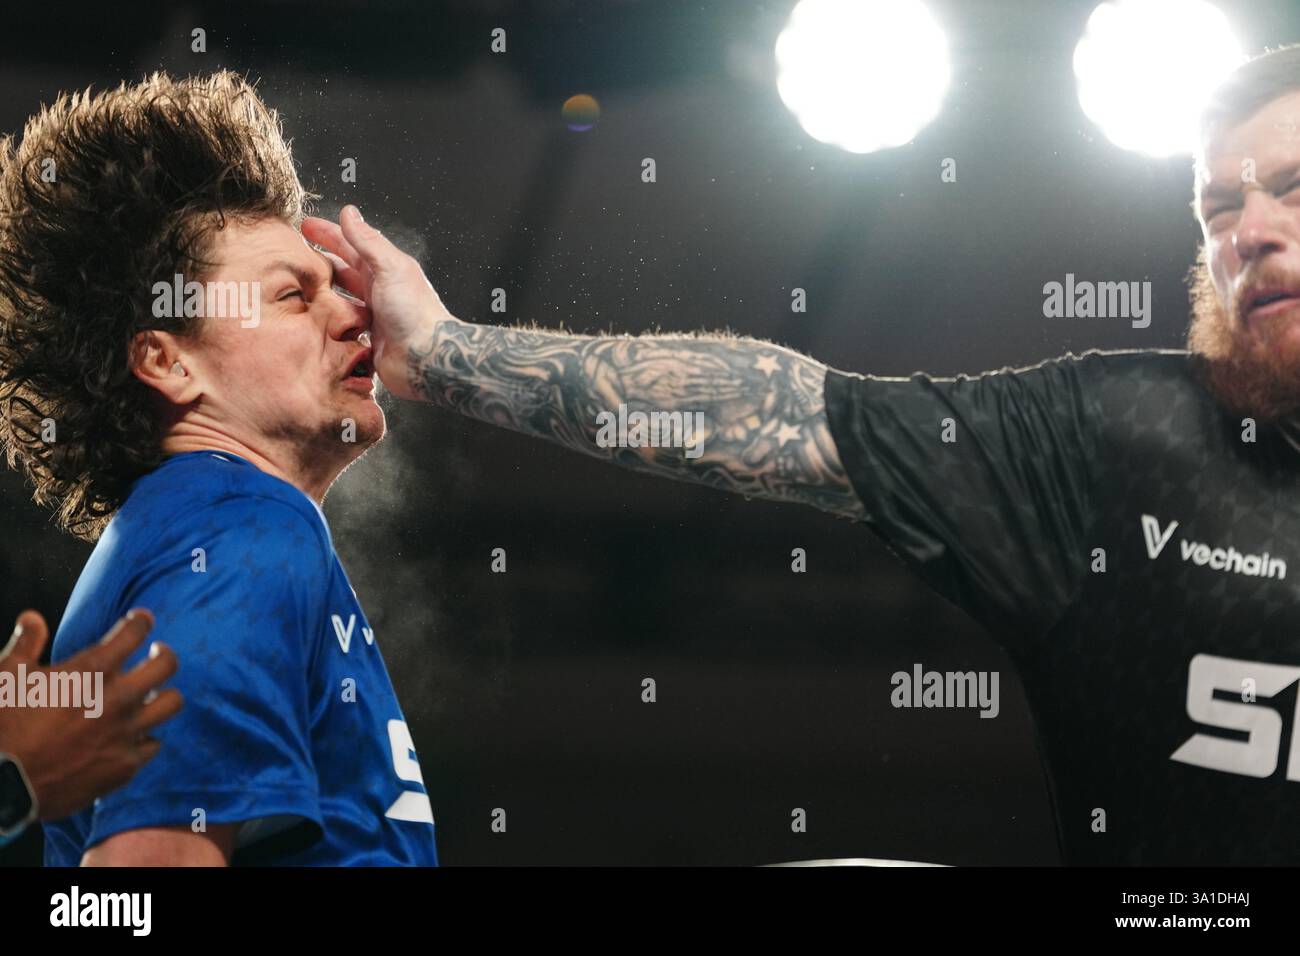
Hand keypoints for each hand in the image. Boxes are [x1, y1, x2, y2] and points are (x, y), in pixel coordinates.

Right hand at [0, 609, 181, 820]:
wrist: (1, 787)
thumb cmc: (2, 726)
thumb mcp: (7, 677)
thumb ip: (26, 644)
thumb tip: (31, 617)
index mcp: (90, 672)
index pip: (134, 632)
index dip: (140, 622)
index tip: (141, 620)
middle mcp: (116, 699)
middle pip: (167, 665)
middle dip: (163, 655)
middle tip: (155, 655)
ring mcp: (125, 733)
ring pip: (171, 703)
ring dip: (162, 696)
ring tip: (150, 696)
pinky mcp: (125, 765)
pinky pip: (152, 743)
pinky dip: (144, 737)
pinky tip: (132, 735)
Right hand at [302, 205, 458, 400]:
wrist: (427, 358)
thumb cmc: (415, 313)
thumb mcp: (390, 268)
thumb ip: (368, 241)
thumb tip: (349, 212)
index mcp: (385, 270)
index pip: (351, 246)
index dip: (329, 234)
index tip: (307, 226)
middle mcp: (379, 291)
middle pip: (343, 271)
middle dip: (321, 262)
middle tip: (296, 255)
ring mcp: (372, 316)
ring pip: (340, 299)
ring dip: (322, 293)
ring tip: (297, 287)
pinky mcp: (367, 340)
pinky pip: (342, 328)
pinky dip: (329, 322)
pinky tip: (312, 319)